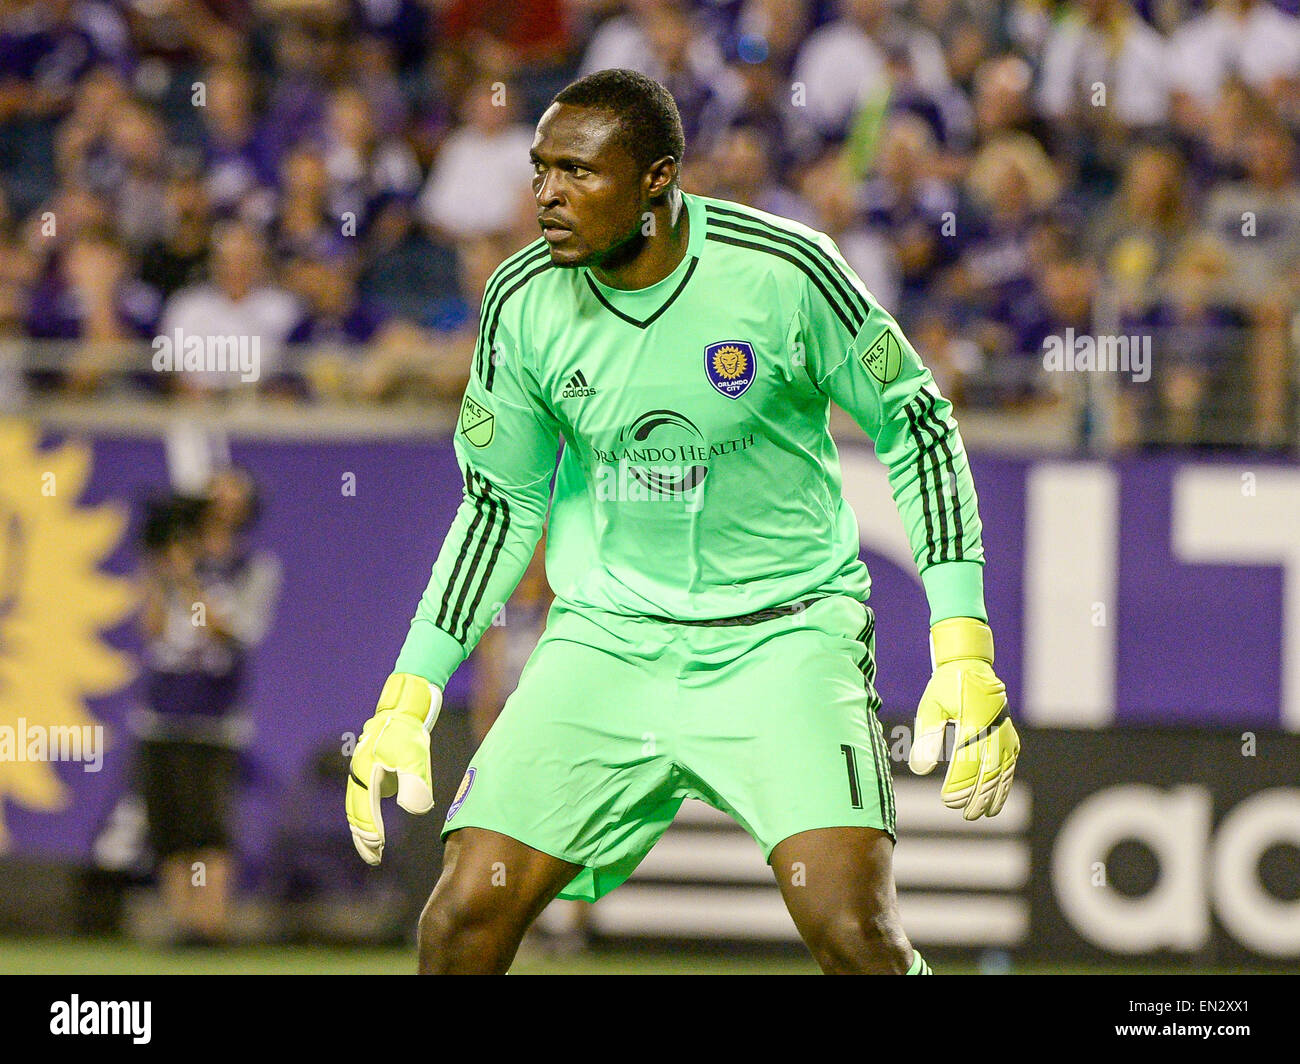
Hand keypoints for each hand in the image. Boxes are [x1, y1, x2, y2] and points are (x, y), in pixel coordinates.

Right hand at [346, 672, 441, 864]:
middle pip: (355, 811)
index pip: (365, 810)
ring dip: (363, 827)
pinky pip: (364, 797)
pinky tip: (376, 823)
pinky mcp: (372, 767)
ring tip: (372, 846)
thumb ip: (414, 783)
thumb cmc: (410, 731)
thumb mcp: (416, 757)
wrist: (406, 706)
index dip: (371, 832)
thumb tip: (414, 810)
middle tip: (373, 857)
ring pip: (357, 805)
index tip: (379, 849)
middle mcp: (359, 773)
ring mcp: (364, 770)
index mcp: (365, 773)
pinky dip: (366, 813)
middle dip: (363, 836)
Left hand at [907, 618, 1018, 819]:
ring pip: (1004, 770)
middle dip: (978, 795)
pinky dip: (1005, 781)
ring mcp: (1005, 730)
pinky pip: (1010, 762)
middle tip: (965, 814)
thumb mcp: (931, 706)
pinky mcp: (1010, 732)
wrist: (971, 664)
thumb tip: (921, 769)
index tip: (947, 801)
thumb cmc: (946, 686)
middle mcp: (994, 727)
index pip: (967, 761)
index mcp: (974, 720)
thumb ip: (927, 737)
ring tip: (984, 813)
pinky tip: (998, 797)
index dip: (959, 784)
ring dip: (995, 794)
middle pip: (989, 770)